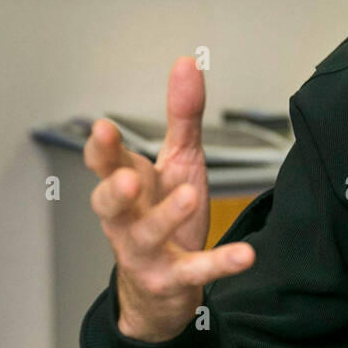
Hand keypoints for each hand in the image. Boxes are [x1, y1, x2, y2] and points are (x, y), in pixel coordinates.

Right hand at [84, 57, 254, 342]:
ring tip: (189, 195)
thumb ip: (181, 116)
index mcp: (128, 185)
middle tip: (128, 177)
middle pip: (107, 205)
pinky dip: (218, 263)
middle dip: (113, 190)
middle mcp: (128, 219)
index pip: (106, 165)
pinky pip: (195, 271)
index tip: (104, 130)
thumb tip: (187, 62)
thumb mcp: (178, 160)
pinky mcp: (174, 278)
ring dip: (165, 217)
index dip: (102, 150)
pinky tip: (245, 255)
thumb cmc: (166, 211)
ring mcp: (146, 252)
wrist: (164, 285)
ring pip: (145, 236)